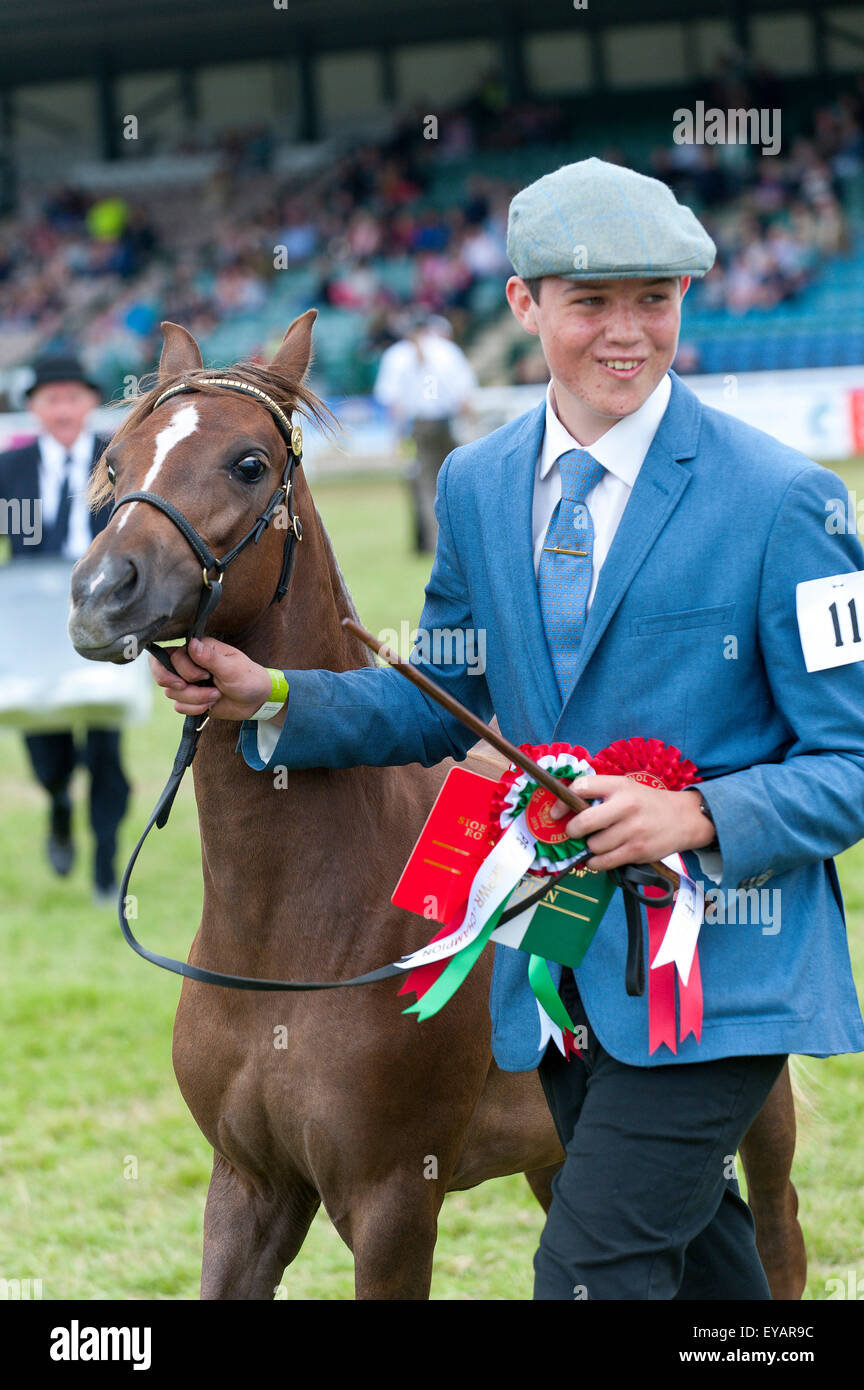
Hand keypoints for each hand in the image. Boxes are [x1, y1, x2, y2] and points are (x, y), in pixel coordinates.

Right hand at [147, 636, 271, 719]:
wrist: (255, 700)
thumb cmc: (247, 678)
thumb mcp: (232, 668)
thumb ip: (210, 658)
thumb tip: (192, 644)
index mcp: (198, 649)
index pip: (170, 656)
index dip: (182, 670)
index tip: (204, 676)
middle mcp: (188, 663)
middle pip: (164, 674)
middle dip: (185, 688)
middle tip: (205, 688)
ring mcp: (187, 681)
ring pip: (171, 692)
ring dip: (195, 699)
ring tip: (216, 695)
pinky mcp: (189, 698)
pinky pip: (178, 706)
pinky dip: (194, 709)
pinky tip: (210, 705)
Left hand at [548, 777, 715, 871]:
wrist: (684, 818)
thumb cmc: (648, 803)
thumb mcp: (627, 787)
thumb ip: (601, 793)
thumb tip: (567, 807)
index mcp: (620, 786)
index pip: (582, 787)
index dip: (563, 801)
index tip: (556, 812)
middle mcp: (626, 806)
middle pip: (584, 822)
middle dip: (572, 830)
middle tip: (573, 832)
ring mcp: (632, 830)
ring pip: (593, 845)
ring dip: (589, 847)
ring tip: (596, 842)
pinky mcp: (637, 851)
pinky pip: (604, 862)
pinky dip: (595, 862)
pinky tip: (599, 857)